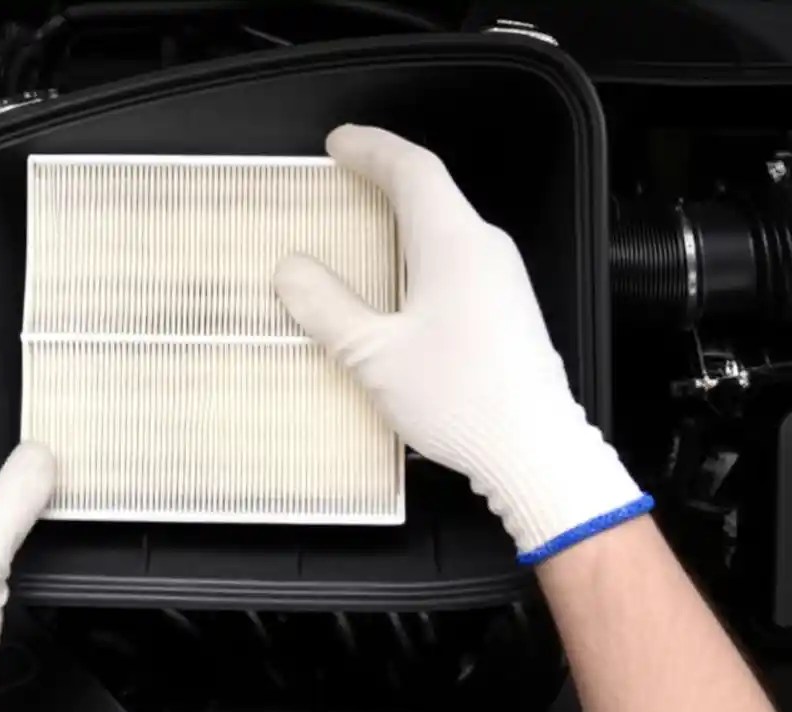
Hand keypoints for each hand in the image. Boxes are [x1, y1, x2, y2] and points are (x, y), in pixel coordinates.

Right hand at [275, 125, 650, 562]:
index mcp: (453, 243)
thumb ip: (327, 307)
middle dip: (384, 181)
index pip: (412, 169)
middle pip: (432, 194)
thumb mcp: (373, 355)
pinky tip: (398, 290)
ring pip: (446, 230)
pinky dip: (420, 256)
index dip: (372, 148)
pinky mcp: (509, 312)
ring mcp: (504, 280)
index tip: (339, 144)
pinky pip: (458, 262)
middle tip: (343, 182)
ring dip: (403, 222)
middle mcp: (485, 250)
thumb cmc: (460, 399)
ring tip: (363, 234)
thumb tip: (292, 270)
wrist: (535, 452)